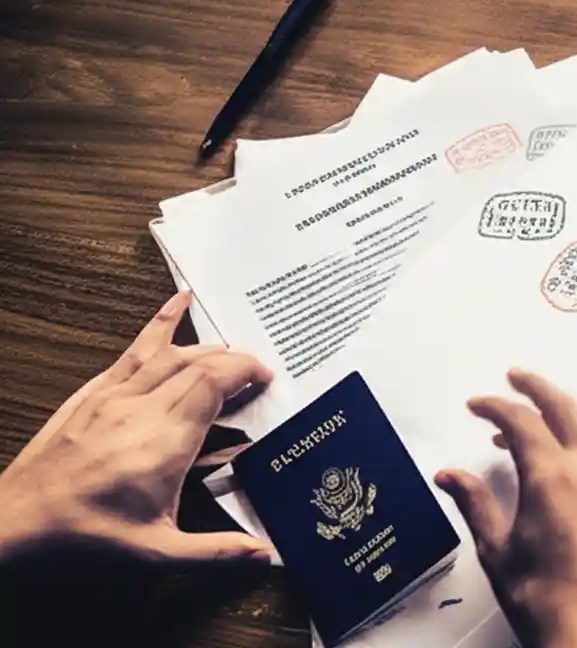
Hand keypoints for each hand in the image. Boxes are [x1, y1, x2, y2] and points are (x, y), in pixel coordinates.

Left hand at [0, 292, 273, 564]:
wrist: (18, 522)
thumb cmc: (83, 535)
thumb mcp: (157, 552)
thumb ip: (215, 551)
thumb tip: (262, 554)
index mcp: (165, 441)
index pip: (214, 384)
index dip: (245, 373)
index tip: (266, 377)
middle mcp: (142, 410)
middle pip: (198, 365)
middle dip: (233, 361)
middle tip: (256, 370)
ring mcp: (114, 397)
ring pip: (170, 354)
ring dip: (205, 346)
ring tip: (228, 346)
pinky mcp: (92, 395)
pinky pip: (133, 351)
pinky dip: (158, 326)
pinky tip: (172, 308)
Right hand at [435, 370, 576, 647]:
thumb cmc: (544, 602)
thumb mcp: (498, 552)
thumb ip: (476, 505)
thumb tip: (449, 474)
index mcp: (550, 477)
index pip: (520, 423)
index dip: (495, 408)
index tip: (476, 406)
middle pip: (560, 409)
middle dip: (532, 390)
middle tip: (510, 381)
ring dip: (566, 402)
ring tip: (544, 394)